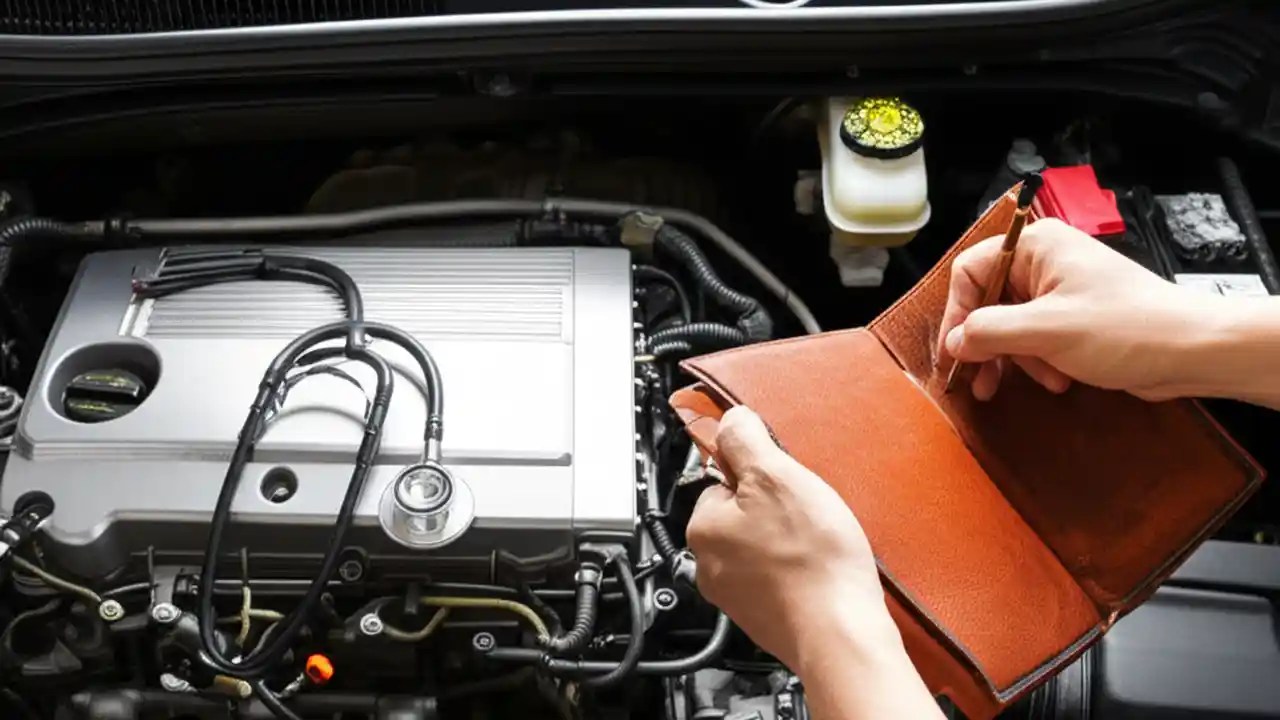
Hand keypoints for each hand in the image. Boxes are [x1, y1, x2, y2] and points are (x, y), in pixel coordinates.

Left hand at [687, 407, 943, 719]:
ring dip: (789, 538)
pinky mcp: (765, 616)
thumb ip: (746, 441)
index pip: (721, 478)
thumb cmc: (812, 560)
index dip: (758, 472)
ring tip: (818, 541)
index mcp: (702, 527)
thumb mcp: (778, 475)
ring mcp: (736, 595)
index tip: (783, 477)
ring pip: (761, 546)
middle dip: (774, 507)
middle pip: (742, 512)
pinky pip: (778, 576)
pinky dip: (798, 569)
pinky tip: (820, 568)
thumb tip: (729, 419)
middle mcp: (709, 564)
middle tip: (807, 510)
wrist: (841, 633)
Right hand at [939, 218, 1228, 400]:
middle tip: (974, 380)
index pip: (972, 271)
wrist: (1192, 350)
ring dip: (1014, 358)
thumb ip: (989, 332)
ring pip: (1011, 324)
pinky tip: (1056, 381)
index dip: (957, 313)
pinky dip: (1037, 361)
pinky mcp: (1075, 318)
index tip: (953, 352)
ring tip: (1028, 384)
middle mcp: (1045, 263)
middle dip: (984, 344)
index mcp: (1036, 247)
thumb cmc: (1124, 328)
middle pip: (989, 301)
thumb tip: (953, 343)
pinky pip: (1036, 338)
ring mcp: (1061, 290)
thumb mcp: (1046, 331)